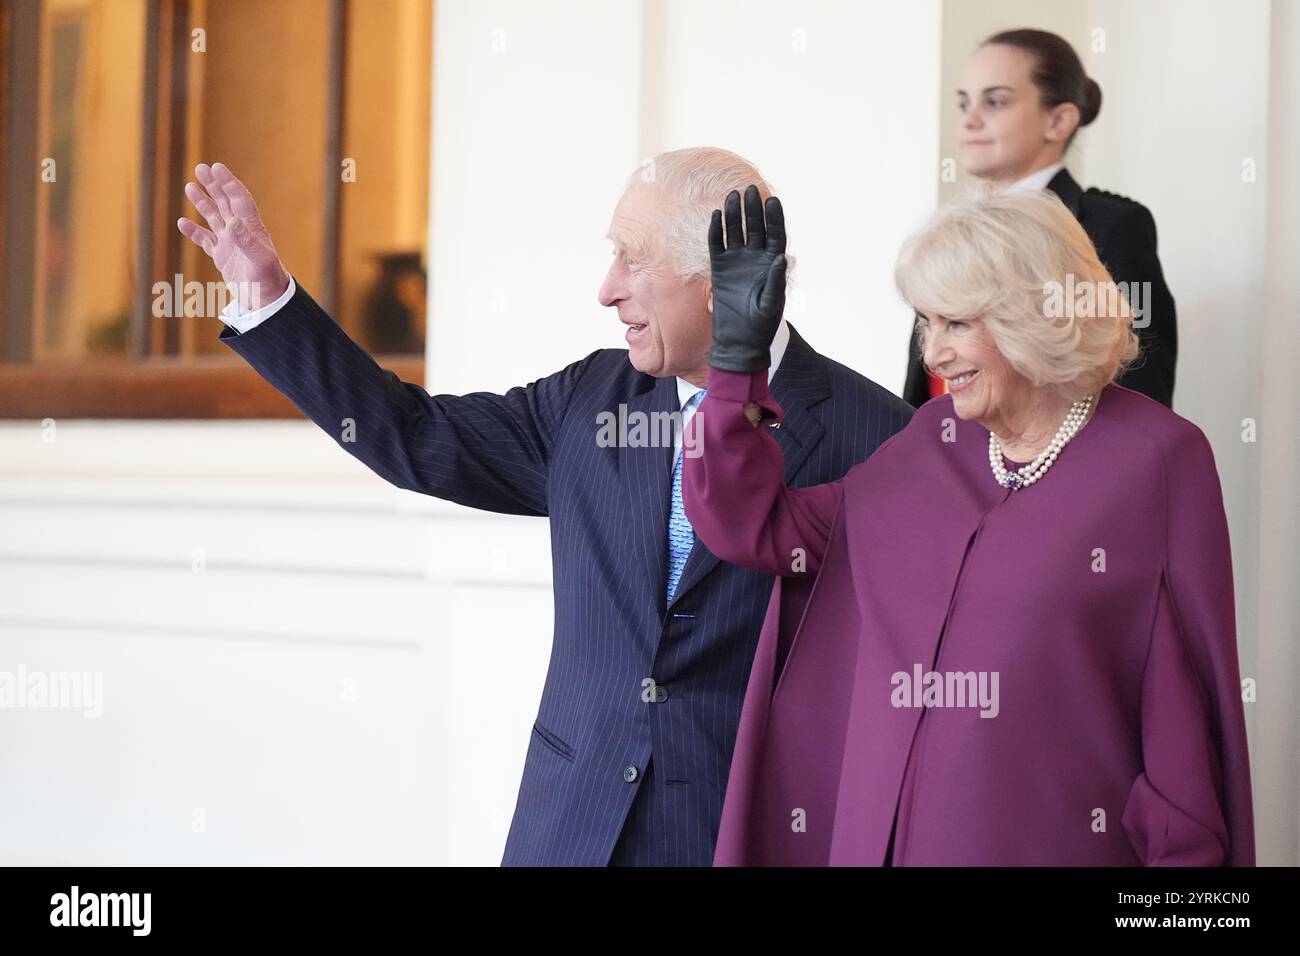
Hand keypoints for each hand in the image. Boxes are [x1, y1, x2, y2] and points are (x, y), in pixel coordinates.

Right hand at [177, 162, 289, 311]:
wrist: (268, 302)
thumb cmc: (268, 282)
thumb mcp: (260, 261)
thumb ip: (247, 241)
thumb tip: (232, 221)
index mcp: (252, 229)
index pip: (239, 200)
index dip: (229, 183)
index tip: (216, 168)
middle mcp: (241, 233)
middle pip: (225, 203)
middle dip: (214, 185)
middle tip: (200, 168)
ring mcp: (231, 244)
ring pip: (214, 217)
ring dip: (203, 203)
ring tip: (189, 187)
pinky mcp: (223, 257)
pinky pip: (206, 240)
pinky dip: (194, 231)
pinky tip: (182, 222)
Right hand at [707, 185, 786, 372]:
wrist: (738, 341)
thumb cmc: (760, 326)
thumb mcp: (772, 304)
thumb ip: (776, 281)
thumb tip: (781, 257)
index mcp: (772, 264)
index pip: (775, 234)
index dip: (774, 218)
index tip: (771, 200)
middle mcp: (755, 259)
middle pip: (755, 227)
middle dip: (753, 209)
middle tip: (749, 190)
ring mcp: (737, 262)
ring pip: (736, 232)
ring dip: (734, 215)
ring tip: (731, 196)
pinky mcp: (719, 268)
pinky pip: (717, 245)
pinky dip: (716, 231)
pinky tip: (714, 216)